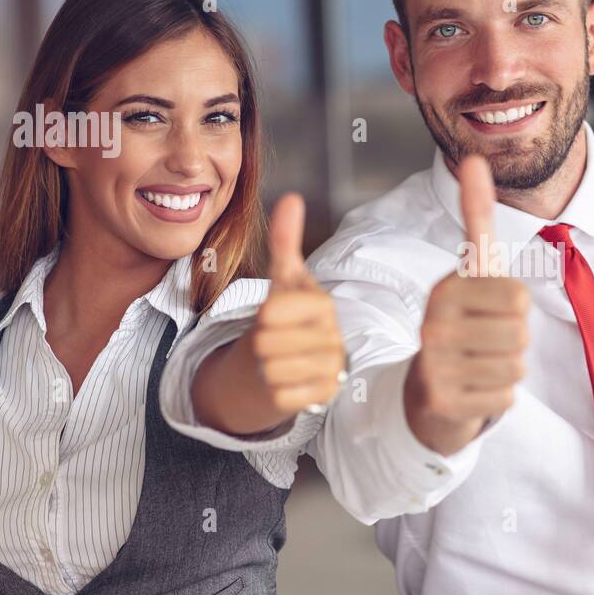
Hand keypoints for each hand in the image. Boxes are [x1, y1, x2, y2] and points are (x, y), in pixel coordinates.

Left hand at [246, 193, 344, 415]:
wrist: (292, 359)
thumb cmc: (285, 316)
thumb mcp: (282, 278)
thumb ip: (286, 240)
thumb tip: (292, 196)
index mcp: (324, 305)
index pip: (271, 310)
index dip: (261, 315)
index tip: (271, 316)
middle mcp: (334, 337)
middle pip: (266, 341)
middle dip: (259, 343)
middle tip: (272, 341)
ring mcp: (331, 369)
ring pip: (271, 369)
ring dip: (264, 366)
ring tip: (277, 359)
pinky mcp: (323, 397)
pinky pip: (280, 394)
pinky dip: (272, 389)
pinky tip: (284, 380)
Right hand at [404, 155, 530, 454]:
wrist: (425, 392)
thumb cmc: (460, 323)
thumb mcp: (470, 271)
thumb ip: (476, 215)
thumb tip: (473, 158)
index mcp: (445, 289)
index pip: (518, 296)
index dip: (515, 308)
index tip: (489, 310)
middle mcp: (433, 323)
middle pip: (520, 332)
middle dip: (514, 340)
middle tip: (485, 342)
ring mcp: (434, 363)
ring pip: (516, 367)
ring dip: (507, 370)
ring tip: (479, 365)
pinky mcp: (442, 401)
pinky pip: (505, 397)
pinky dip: (497, 398)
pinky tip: (473, 391)